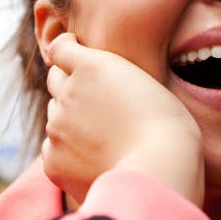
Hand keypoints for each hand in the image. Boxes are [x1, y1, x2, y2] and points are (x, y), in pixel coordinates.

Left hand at [42, 33, 203, 206]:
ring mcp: (57, 128)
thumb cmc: (167, 126)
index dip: (67, 50)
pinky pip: (54, 149)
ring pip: (56, 116)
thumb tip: (94, 86)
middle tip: (100, 101)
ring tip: (105, 134)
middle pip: (56, 82)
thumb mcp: (147, 84)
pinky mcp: (53, 161)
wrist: (160, 171)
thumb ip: (113, 78)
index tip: (75, 52)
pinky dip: (69, 150)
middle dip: (72, 85)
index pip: (60, 49)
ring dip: (72, 118)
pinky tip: (97, 157)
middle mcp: (68, 92)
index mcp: (92, 67)